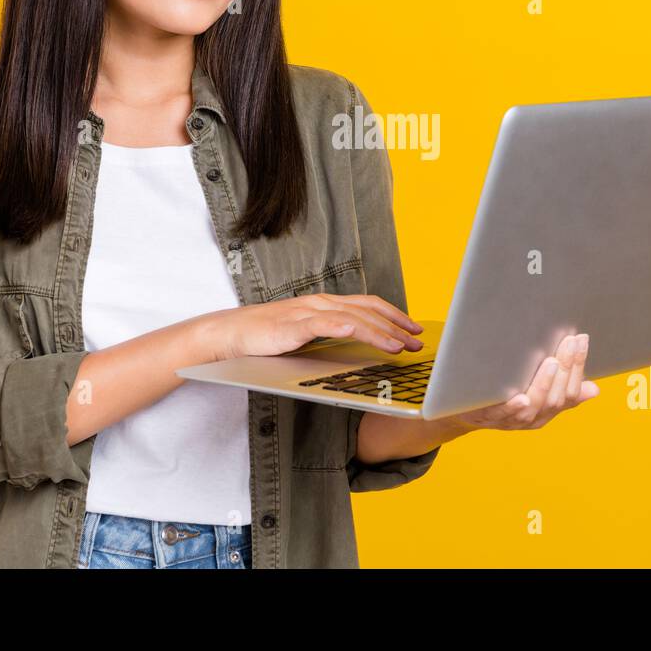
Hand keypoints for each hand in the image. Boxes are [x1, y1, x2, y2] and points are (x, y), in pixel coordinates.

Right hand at [200, 293, 424, 360]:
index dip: (394, 316)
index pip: (368, 306)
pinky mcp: (292, 326)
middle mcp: (321, 304)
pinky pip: (320, 325)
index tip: (414, 329)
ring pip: (350, 319)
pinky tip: (356, 333)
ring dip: (377, 332)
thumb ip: (332, 333)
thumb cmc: (269, 336)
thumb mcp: (308, 333)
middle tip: (417, 343)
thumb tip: (360, 343)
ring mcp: (307, 313)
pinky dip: (340, 327)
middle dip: (395, 327)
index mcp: (326, 305)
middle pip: (366, 312)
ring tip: (397, 346)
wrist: (233, 333)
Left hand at [447, 333, 599, 430]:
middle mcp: (532, 418)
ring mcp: (510, 420)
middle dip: (565, 368)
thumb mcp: (535, 393)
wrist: (461, 411)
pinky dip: (514, 407)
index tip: (581, 340)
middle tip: (569, 342)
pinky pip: (502, 414)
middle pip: (556, 398)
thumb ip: (561, 390)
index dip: (578, 367)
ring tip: (551, 362)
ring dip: (544, 384)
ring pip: (534, 406)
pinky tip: (521, 397)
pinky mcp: (486, 417)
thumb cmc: (502, 396)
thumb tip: (594, 389)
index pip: (570, 392)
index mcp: (546, 411)